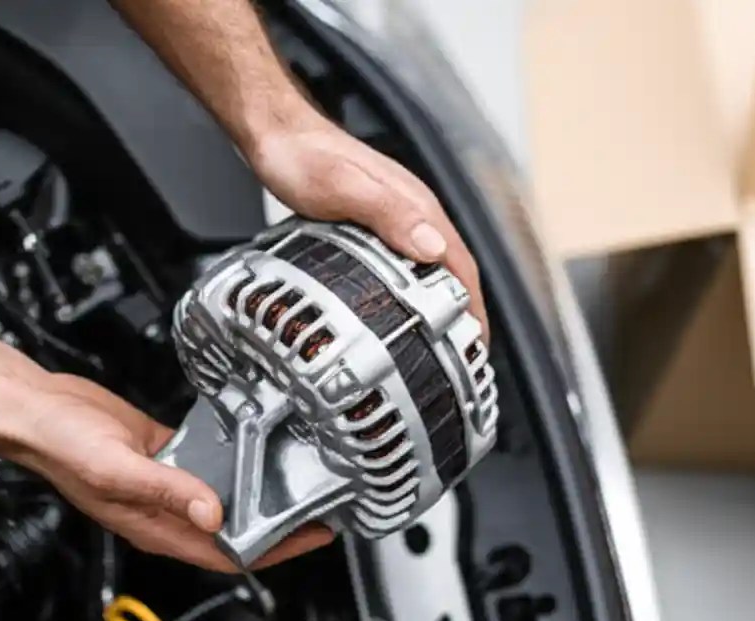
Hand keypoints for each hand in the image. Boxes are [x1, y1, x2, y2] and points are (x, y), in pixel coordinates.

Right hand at [1, 374, 333, 571]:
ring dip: (257, 490)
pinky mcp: (164, 451)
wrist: (33, 408)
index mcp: (156, 527)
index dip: (274, 549)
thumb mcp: (118, 471)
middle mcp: (165, 509)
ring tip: (296, 478)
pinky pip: (206, 460)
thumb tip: (213, 513)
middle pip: (234, 527)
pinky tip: (254, 442)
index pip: (228, 552)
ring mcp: (166, 480)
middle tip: (320, 509)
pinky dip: (232, 456)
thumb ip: (168, 491)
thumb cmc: (60, 446)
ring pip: (223, 493)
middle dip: (277, 524)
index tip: (312, 537)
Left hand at [250, 108, 488, 341]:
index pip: (461, 262)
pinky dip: (413, 287)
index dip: (474, 306)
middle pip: (453, 267)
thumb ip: (390, 214)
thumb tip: (433, 246)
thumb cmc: (304, 156)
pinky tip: (399, 302)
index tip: (477, 340)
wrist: (278, 133)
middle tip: (462, 353)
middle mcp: (413, 209)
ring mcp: (396, 214)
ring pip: (431, 265)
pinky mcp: (376, 219)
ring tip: (437, 337)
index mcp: (416, 205)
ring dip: (440, 301)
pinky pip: (406, 259)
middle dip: (464, 311)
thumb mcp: (345, 188)